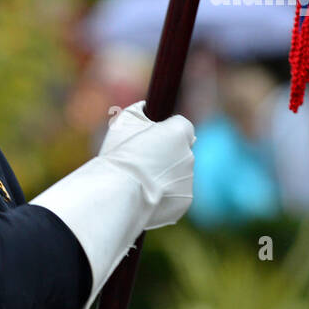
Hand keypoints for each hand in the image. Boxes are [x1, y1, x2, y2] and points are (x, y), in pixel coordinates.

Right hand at [97, 105, 194, 229]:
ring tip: (137, 183)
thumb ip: (141, 111)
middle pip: (180, 152)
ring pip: (177, 176)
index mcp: (179, 132)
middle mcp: (190, 155)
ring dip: (162, 178)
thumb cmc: (118, 156)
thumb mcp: (124, 122)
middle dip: (164, 157)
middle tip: (139, 164)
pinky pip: (174, 196)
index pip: (181, 126)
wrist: (118, 194)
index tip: (150, 139)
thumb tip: (145, 107)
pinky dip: (162, 197)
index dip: (165, 132)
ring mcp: (188, 180)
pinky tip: (143, 197)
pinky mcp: (184, 202)